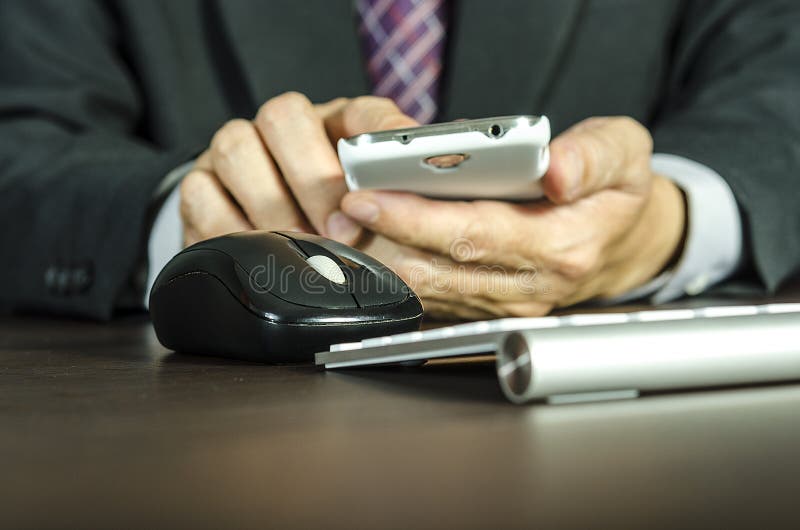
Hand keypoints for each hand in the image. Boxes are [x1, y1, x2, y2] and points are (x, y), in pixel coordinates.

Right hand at [179, 92, 416, 245]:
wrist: (277, 263)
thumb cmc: (338, 242)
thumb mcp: (377, 229)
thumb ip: (397, 212)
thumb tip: (415, 214)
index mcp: (342, 129)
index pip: (364, 113)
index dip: (376, 137)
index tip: (385, 176)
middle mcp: (286, 130)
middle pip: (285, 118)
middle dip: (315, 180)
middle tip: (340, 231)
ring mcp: (239, 153)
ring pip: (237, 148)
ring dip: (272, 207)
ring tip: (299, 247)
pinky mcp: (200, 188)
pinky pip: (200, 194)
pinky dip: (230, 229)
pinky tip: (258, 254)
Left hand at [341, 117, 685, 318]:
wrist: (622, 242)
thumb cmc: (615, 194)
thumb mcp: (625, 154)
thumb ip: (595, 156)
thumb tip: (556, 168)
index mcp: (561, 245)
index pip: (475, 234)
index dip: (415, 217)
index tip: (369, 195)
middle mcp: (529, 286)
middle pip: (438, 267)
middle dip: (383, 236)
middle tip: (339, 203)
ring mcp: (505, 305)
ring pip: (427, 290)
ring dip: (383, 258)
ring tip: (347, 222)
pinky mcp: (486, 310)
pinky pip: (432, 298)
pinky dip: (398, 273)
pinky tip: (372, 243)